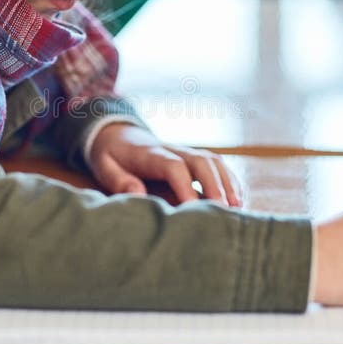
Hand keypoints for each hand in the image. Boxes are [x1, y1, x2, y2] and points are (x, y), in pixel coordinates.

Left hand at [87, 123, 242, 206]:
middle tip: (223, 211)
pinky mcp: (192, 156)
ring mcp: (185, 151)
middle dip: (215, 185)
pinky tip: (238, 199)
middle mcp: (172, 149)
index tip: (193, 208)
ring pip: (212, 161)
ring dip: (227, 183)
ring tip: (237, 208)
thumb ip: (119, 181)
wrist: (116, 133)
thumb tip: (138, 195)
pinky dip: (230, 180)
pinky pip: (216, 164)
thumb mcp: (104, 166)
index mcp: (150, 154)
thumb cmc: (110, 155)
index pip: (173, 166)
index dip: (185, 186)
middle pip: (201, 161)